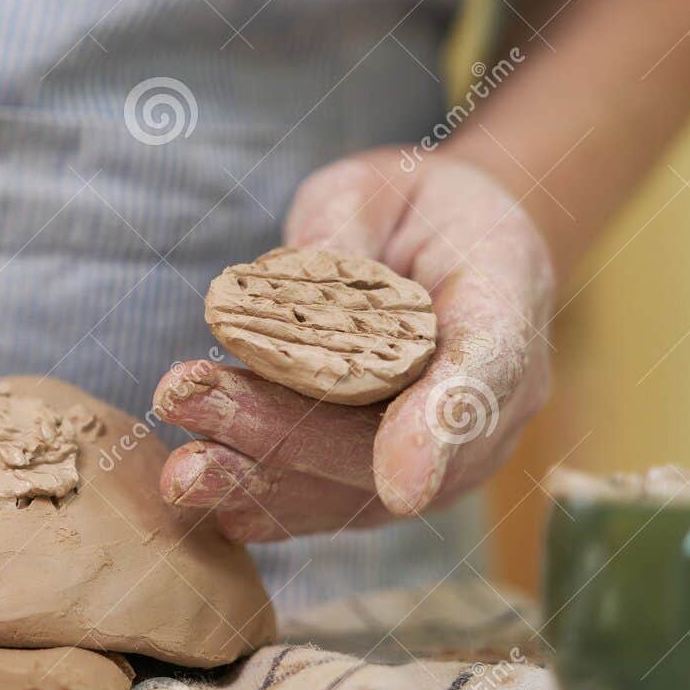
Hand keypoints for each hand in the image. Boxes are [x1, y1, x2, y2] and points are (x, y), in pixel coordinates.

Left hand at [153, 149, 553, 540]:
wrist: (448, 247)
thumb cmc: (410, 207)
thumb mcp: (373, 187)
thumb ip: (340, 231)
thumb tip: (290, 281)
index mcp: (506, 303)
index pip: (483, 374)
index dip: (440, 429)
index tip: (401, 485)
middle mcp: (493, 400)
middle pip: (391, 442)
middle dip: (286, 436)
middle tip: (192, 402)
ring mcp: (449, 454)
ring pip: (357, 487)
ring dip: (264, 480)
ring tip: (184, 470)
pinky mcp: (395, 477)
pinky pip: (336, 502)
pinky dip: (270, 501)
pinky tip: (207, 498)